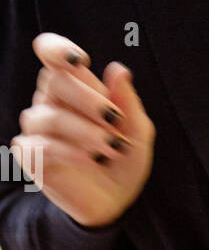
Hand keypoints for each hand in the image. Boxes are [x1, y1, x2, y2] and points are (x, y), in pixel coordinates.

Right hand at [9, 33, 155, 228]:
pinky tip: (89, 160)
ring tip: (111, 148)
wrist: (114, 201)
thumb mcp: (137, 132)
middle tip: (114, 119)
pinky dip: (68, 152)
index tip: (80, 61)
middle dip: (87, 98)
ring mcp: (36, 130)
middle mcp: (49, 102)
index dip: (57, 48)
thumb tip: (117, 69)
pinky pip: (40, 146)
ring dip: (84, 131)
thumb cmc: (123, 160)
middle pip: (53, 81)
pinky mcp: (30, 156)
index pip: (49, 52)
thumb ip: (128, 102)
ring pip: (47, 116)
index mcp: (72, 87)